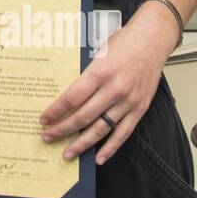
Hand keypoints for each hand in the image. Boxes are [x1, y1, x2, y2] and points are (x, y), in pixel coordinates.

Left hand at [38, 6, 178, 164]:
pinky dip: (110, 148)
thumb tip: (64, 96)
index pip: (71, 98)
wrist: (152, 40)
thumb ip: (84, 75)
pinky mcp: (140, 109)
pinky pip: (123, 133)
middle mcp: (114, 89)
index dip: (55, 111)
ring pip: (101, 129)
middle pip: (83, 117)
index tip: (44, 119)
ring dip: (82, 144)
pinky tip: (98, 158)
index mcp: (100, 72)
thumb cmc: (123, 42)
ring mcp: (128, 101)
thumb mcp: (97, 53)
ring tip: (68, 154)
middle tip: (47, 137)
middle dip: (62, 130)